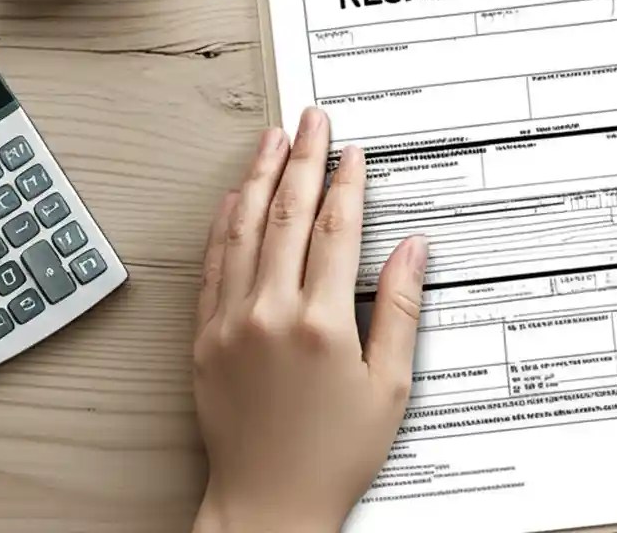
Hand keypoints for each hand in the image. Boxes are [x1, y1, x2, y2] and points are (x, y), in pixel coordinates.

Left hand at [192, 108, 427, 532]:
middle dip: (302, 159)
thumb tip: (413, 248)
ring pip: (244, 230)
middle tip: (311, 121)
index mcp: (323, 323)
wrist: (268, 502)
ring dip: (259, 178)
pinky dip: (224, 225)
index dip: (346, 183)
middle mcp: (270, 313)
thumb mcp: (390, 386)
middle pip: (288, 215)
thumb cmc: (335, 453)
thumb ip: (401, 309)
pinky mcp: (204, 338)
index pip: (337, 230)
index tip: (352, 152)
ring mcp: (230, 323)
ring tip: (272, 140)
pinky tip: (234, 198)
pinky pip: (212, 265)